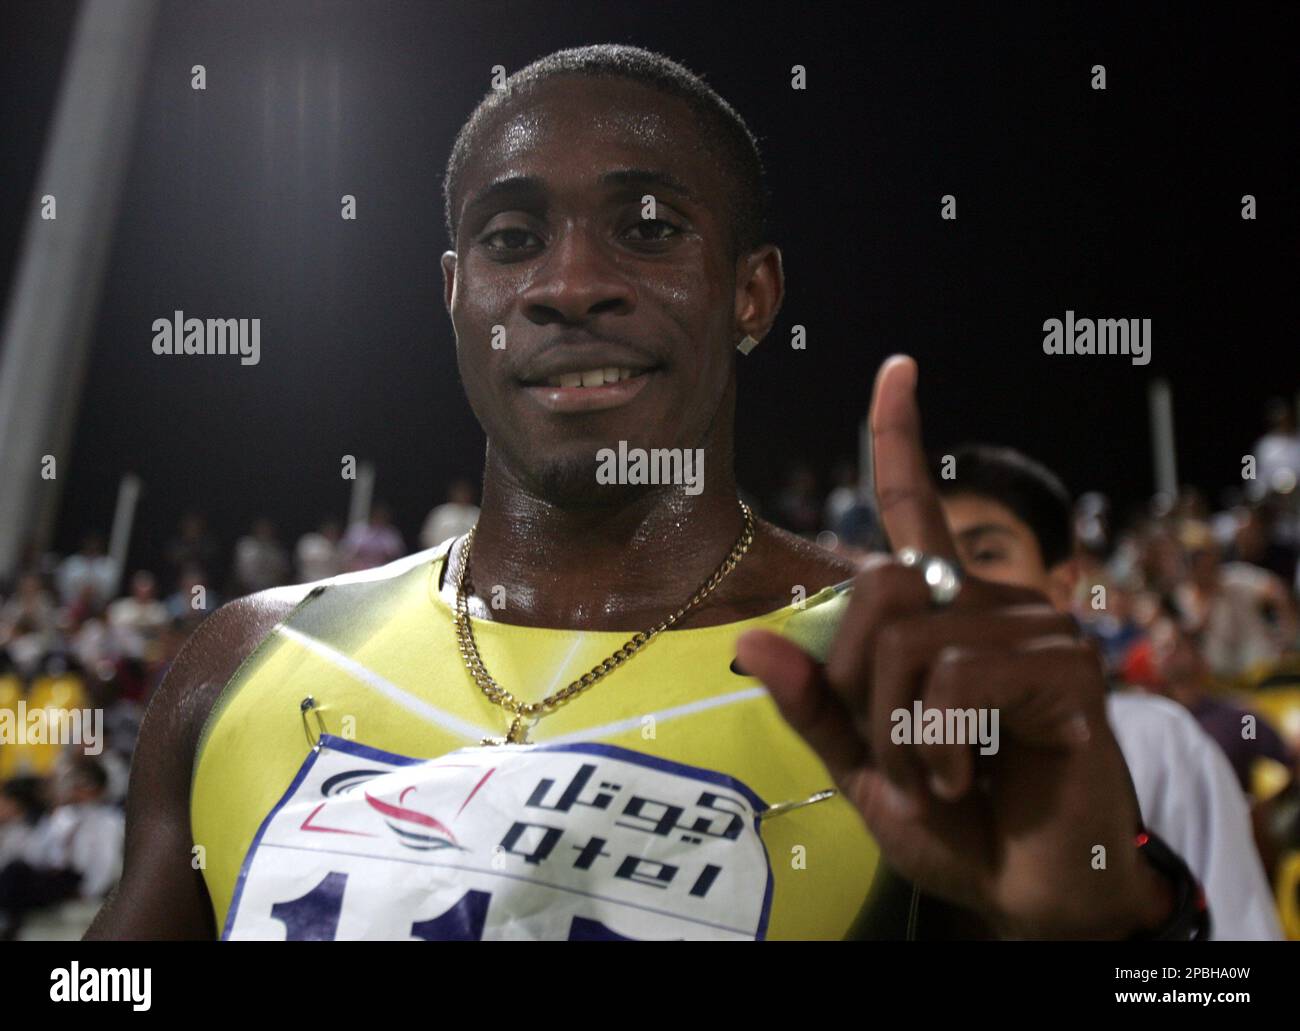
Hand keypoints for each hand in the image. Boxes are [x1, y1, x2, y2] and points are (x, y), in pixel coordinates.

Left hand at [736, 355, 1172, 937]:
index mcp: (940, 613)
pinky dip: (938, 744)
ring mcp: (1035, 628)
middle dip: (856, 687)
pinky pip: (955, 678)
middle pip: (876, 586)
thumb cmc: (951, 821)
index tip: (897, 368)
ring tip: (944, 775)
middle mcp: (990, 601)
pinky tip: (970, 777)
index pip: (913, 510)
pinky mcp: (1067, 666)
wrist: (1025, 889)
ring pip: (909, 641)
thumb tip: (746, 640)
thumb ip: (814, 704)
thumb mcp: (862, 764)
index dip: (898, 439)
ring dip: (899, 733)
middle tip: (896, 755)